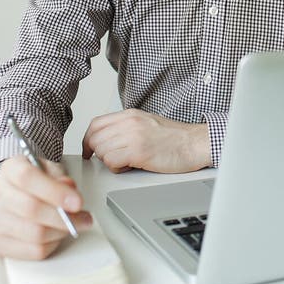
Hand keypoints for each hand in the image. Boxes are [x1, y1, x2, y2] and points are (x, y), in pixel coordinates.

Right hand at [0, 156, 93, 259]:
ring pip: (35, 234)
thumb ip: (60, 177)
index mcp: (10, 170)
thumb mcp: (48, 169)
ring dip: (61, 232)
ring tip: (73, 226)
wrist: (11, 193)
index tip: (77, 202)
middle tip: (84, 218)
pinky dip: (52, 245)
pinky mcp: (0, 244)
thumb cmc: (32, 181)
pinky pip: (33, 251)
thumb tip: (70, 190)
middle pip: (31, 209)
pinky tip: (57, 235)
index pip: (28, 178)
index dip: (55, 192)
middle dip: (64, 217)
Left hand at [82, 108, 210, 173]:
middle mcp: (130, 122)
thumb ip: (126, 127)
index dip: (87, 139)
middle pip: (95, 138)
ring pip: (101, 151)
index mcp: (130, 114)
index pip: (95, 124)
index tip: (88, 150)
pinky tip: (131, 166)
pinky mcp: (139, 152)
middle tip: (109, 160)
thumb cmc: (175, 138)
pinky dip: (117, 169)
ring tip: (126, 162)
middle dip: (97, 153)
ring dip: (110, 162)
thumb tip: (107, 140)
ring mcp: (134, 136)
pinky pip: (112, 162)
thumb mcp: (146, 123)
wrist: (195, 143)